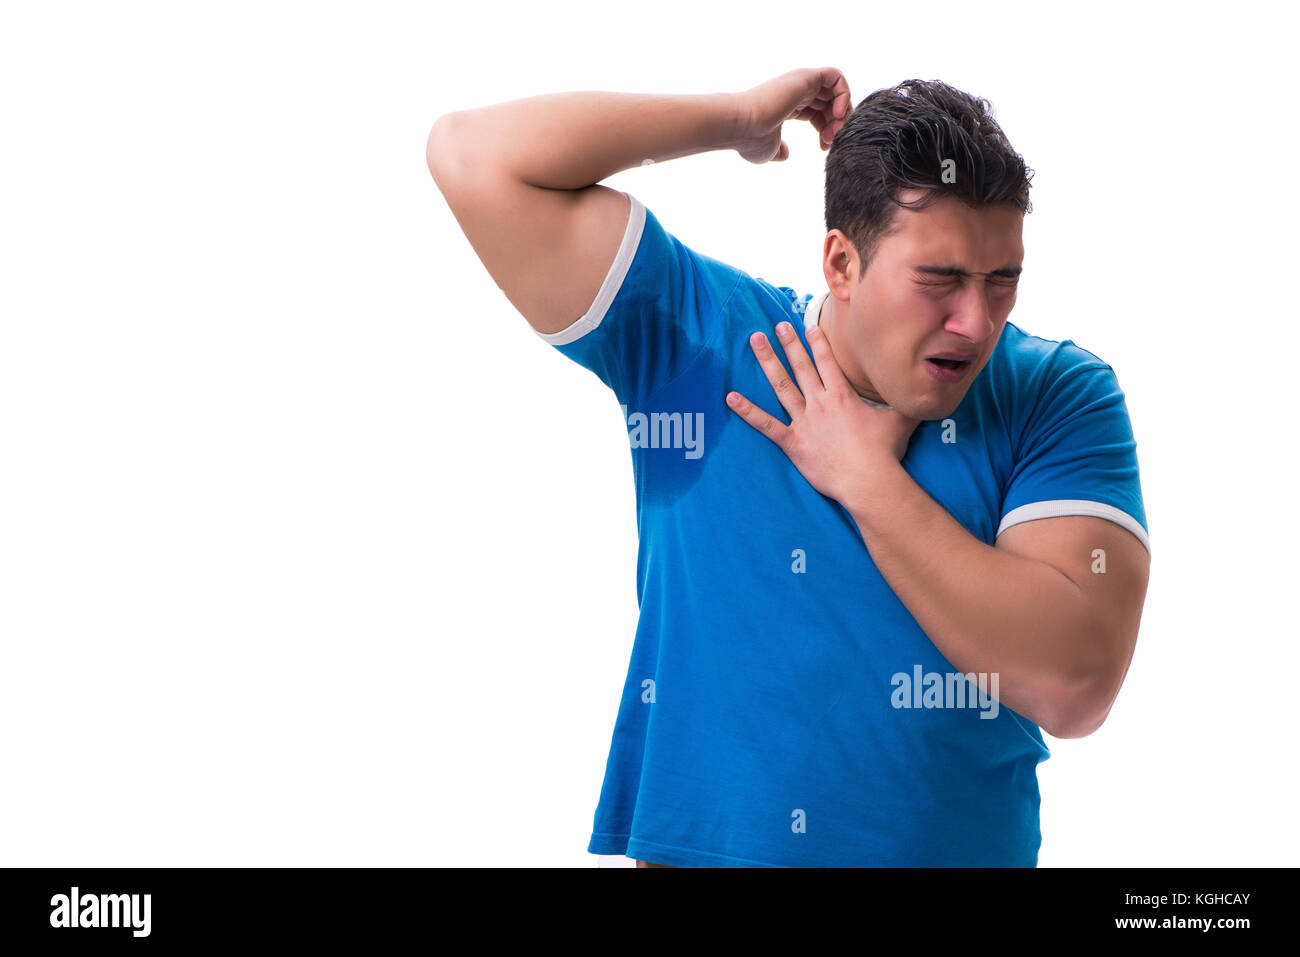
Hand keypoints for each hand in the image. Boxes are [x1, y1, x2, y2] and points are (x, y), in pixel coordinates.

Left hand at [726, 321, 920, 505]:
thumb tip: (932, 387)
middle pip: (801, 366)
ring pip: (781, 386)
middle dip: (789, 344)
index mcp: (842, 395)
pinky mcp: (792, 443)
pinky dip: (747, 412)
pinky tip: (730, 398)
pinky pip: (765, 425)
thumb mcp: (902, 420)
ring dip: (767, 362)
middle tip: (777, 325)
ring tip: (756, 341)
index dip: (816, 341)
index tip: (807, 325)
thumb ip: (909, 401)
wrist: (868, 480)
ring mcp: (803, 422)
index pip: (827, 361)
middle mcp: (820, 402)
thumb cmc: (885, 452)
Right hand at [731, 68, 851, 163]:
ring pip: (835, 89)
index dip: (826, 129)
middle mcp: (794, 91)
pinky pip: (836, 76)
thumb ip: (779, 150)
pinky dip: (844, 94)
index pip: (817, 112)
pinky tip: (836, 114)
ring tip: (836, 130)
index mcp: (787, 105)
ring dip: (842, 111)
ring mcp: (800, 83)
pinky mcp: (805, 77)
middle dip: (836, 123)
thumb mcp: (769, 150)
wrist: (740, 126)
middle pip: (829, 102)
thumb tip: (785, 154)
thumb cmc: (750, 139)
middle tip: (831, 141)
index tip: (823, 147)